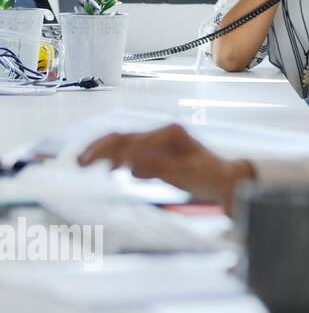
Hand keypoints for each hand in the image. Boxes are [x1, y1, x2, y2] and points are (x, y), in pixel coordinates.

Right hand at [77, 124, 253, 212]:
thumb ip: (160, 168)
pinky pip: (128, 151)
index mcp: (171, 133)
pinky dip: (111, 157)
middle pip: (124, 137)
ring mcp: (157, 141)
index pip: (138, 142)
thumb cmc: (209, 175)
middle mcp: (162, 133)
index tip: (108, 171)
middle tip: (81, 163)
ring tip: (82, 163)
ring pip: (123, 142)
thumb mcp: (187, 173)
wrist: (223, 179)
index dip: (121, 156)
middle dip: (101, 148)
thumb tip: (132, 167)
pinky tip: (101, 167)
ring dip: (102, 151)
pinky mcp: (154, 151)